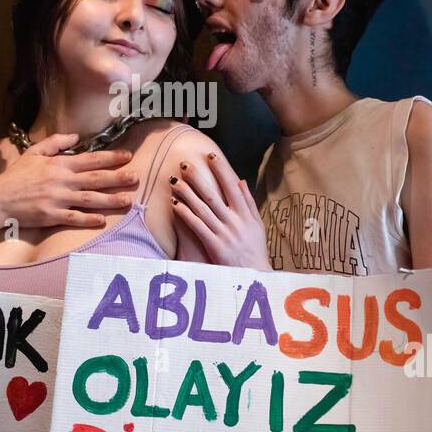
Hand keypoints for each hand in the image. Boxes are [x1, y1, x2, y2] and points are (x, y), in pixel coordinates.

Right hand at [0, 133, 138, 229]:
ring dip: (110, 199)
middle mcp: (61, 181)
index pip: (91, 159)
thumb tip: (76, 136)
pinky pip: (74, 217)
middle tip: (137, 177)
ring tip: (128, 199)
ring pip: (89, 199)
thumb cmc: (15, 177)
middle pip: (95, 179)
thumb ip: (55, 142)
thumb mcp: (33, 153)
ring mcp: (57, 199)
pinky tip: (103, 220)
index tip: (128, 156)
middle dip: (118, 178)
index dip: (111, 158)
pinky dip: (88, 219)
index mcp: (59, 164)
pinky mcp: (51, 215)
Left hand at [170, 152, 271, 269]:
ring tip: (175, 181)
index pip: (232, 186)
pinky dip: (186, 214)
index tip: (211, 155)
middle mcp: (235, 221)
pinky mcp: (215, 245)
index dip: (221, 170)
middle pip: (214, 194)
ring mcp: (225, 233)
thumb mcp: (257, 225)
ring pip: (203, 208)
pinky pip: (198, 226)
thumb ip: (249, 203)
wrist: (255, 276)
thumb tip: (241, 181)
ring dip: (188, 193)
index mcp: (246, 214)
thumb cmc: (255, 250)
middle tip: (185, 163)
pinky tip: (175, 204)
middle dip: (199, 177)